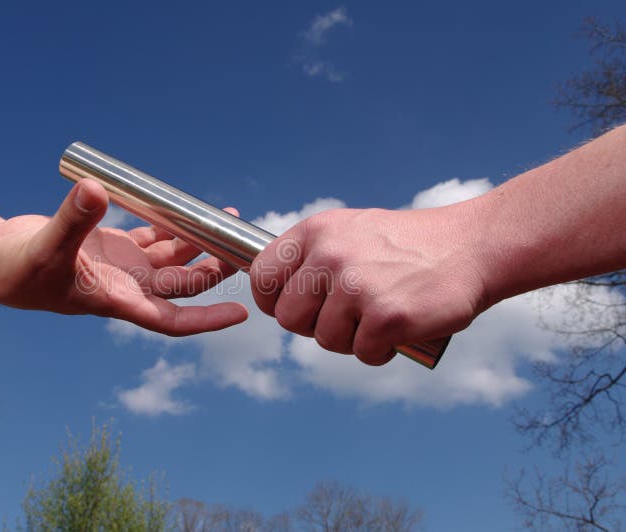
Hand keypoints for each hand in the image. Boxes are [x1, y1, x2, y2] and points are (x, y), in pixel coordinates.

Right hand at [0, 180, 247, 334]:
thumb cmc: (18, 268)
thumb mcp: (48, 245)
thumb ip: (73, 219)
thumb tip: (94, 189)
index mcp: (119, 299)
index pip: (173, 318)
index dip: (207, 319)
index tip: (241, 313)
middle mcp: (128, 286)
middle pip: (184, 282)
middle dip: (215, 266)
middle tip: (240, 242)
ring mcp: (122, 266)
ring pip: (172, 257)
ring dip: (197, 240)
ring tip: (223, 216)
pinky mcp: (113, 247)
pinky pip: (151, 237)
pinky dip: (168, 225)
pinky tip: (184, 209)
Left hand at [250, 207, 489, 364]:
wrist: (471, 246)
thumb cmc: (408, 246)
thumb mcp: (350, 231)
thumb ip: (312, 257)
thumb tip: (272, 296)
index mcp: (316, 231)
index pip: (261, 277)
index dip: (273, 302)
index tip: (296, 308)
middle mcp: (330, 255)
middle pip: (289, 318)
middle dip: (315, 327)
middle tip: (348, 318)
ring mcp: (356, 286)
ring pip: (325, 340)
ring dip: (351, 340)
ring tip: (378, 319)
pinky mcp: (385, 316)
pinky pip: (362, 353)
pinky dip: (380, 352)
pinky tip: (397, 332)